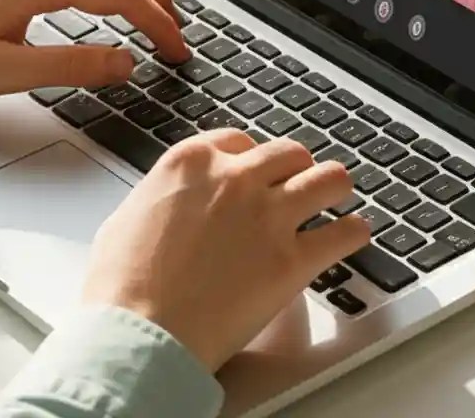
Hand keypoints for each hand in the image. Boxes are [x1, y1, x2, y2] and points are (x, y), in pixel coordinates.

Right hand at [81, 130, 370, 370]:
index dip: (253, 159)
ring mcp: (269, 217)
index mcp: (193, 163)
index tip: (259, 174)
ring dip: (334, 189)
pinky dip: (353, 234)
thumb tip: (170, 204)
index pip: (240, 142)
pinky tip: (351, 237)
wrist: (139, 332)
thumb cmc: (121, 287)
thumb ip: (162, 199)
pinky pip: (346, 233)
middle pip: (290, 154)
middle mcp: (237, 180)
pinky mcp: (294, 259)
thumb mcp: (127, 219)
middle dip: (296, 171)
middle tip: (297, 189)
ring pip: (329, 179)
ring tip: (336, 201)